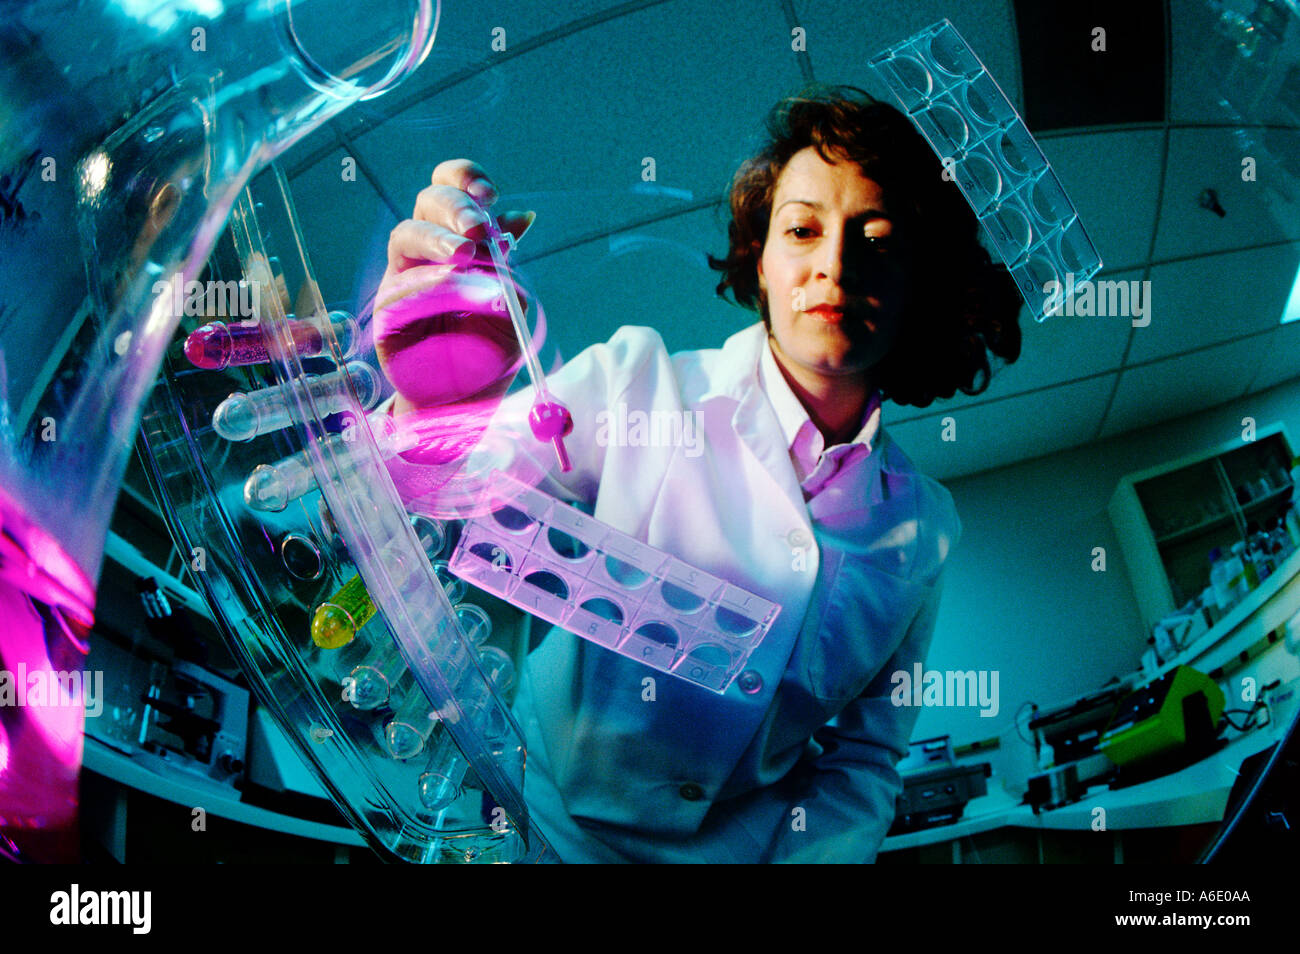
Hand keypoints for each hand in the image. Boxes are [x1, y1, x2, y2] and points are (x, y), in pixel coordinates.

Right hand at [374, 159, 535, 409]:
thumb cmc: (486, 350)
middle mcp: (427, 250)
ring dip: (437, 239)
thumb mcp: (510, 305)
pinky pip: (399, 283)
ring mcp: (403, 276)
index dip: (467, 178)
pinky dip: (426, 279)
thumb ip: (509, 265)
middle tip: (479, 228)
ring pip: (406, 233)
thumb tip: (522, 218)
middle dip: (456, 206)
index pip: (454, 188)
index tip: (492, 193)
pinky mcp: (387, 308)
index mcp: (458, 237)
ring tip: (465, 255)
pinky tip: (448, 284)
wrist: (463, 401)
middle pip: (429, 202)